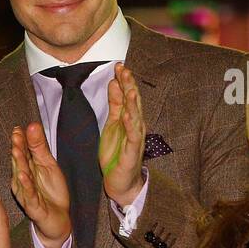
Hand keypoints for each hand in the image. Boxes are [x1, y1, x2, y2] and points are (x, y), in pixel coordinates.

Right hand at [10, 122, 70, 247]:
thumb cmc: (51, 192)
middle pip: (20, 162)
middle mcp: (22, 180)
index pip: (23, 152)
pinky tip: (22, 176)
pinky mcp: (32, 206)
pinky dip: (25, 185)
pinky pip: (28, 195)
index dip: (21, 140)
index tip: (18, 128)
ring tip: (16, 151)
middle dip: (18, 148)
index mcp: (26, 168)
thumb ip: (40, 147)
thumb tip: (32, 125)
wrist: (58, 219)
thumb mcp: (49, 165)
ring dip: (19, 164)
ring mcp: (26, 193)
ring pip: (21, 177)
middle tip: (16, 135)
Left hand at [99, 62, 145, 205]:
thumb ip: (115, 104)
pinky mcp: (132, 153)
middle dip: (129, 86)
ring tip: (129, 89)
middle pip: (134, 103)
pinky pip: (133, 138)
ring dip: (133, 103)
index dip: (124, 81)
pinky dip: (130, 127)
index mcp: (129, 119)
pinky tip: (127, 117)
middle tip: (124, 69)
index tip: (118, 65)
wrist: (121, 182)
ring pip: (136, 118)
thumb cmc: (118, 154)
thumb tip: (114, 83)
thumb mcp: (112, 124)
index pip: (128, 96)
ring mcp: (135, 139)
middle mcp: (135, 126)